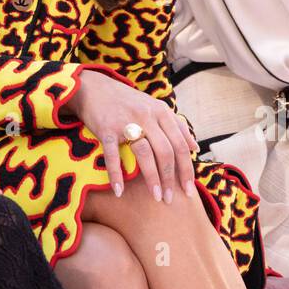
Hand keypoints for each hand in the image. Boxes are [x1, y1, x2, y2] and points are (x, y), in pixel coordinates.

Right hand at [64, 69, 199, 203]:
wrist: (93, 88)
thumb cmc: (126, 101)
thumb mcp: (154, 107)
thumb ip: (176, 125)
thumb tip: (195, 147)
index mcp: (161, 112)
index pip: (180, 144)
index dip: (187, 169)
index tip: (189, 190)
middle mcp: (147, 115)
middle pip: (166, 151)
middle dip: (171, 179)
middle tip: (171, 200)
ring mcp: (126, 121)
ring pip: (145, 154)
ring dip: (152, 179)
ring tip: (156, 198)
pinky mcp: (106, 128)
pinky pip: (113, 155)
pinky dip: (116, 175)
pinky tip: (120, 191)